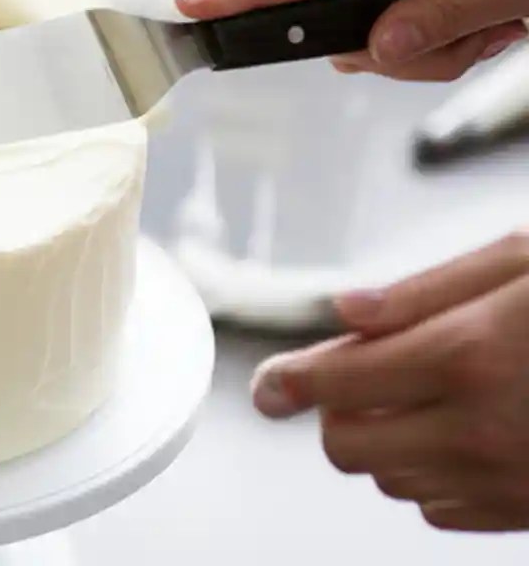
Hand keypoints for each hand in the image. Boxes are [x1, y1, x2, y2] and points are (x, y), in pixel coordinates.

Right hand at [177, 0, 528, 80]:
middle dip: (410, 52)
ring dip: (437, 38)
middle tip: (486, 40)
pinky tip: (487, 6)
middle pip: (351, 19)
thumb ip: (444, 20)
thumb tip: (374, 50)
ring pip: (380, 16)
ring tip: (500, 20)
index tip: (193, 5)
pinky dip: (440, 14)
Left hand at [251, 231, 528, 531]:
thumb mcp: (524, 259)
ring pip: (391, 481)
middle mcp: (483, 429)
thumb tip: (345, 312)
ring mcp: (512, 481)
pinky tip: (467, 432)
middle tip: (356, 376)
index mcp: (470, 355)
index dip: (288, 382)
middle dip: (336, 411)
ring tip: (427, 394)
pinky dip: (433, 475)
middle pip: (348, 446)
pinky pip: (443, 511)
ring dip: (386, 440)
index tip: (267, 385)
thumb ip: (428, 291)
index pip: (337, 383)